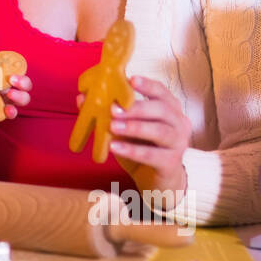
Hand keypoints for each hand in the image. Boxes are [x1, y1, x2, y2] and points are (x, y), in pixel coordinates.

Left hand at [0, 50, 32, 121]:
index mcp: (11, 82)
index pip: (24, 81)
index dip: (22, 80)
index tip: (12, 78)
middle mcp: (12, 95)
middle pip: (25, 96)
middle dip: (19, 95)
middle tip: (9, 91)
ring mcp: (4, 108)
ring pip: (15, 110)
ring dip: (12, 110)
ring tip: (7, 109)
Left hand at [77, 75, 189, 196]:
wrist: (157, 180)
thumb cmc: (142, 147)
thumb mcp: (124, 129)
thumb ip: (108, 113)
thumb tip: (82, 98)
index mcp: (169, 109)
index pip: (161, 92)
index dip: (147, 85)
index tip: (130, 79)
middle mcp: (179, 123)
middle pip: (161, 110)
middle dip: (136, 108)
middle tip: (113, 108)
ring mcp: (178, 143)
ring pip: (159, 131)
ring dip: (134, 127)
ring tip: (112, 126)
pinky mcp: (172, 163)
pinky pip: (152, 155)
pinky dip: (132, 150)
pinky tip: (114, 147)